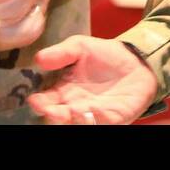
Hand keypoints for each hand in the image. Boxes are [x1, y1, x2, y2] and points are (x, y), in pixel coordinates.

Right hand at [28, 36, 158, 124]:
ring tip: (72, 110)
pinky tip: (95, 108)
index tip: (34, 99)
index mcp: (64, 91)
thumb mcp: (79, 46)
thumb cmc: (103, 54)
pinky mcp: (113, 119)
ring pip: (79, 123)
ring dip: (74, 120)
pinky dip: (98, 118)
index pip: (47, 101)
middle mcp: (76, 106)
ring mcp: (94, 114)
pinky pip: (103, 123)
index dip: (40, 103)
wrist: (135, 60)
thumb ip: (61, 53)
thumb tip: (38, 58)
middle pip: (60, 117)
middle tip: (51, 110)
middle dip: (54, 116)